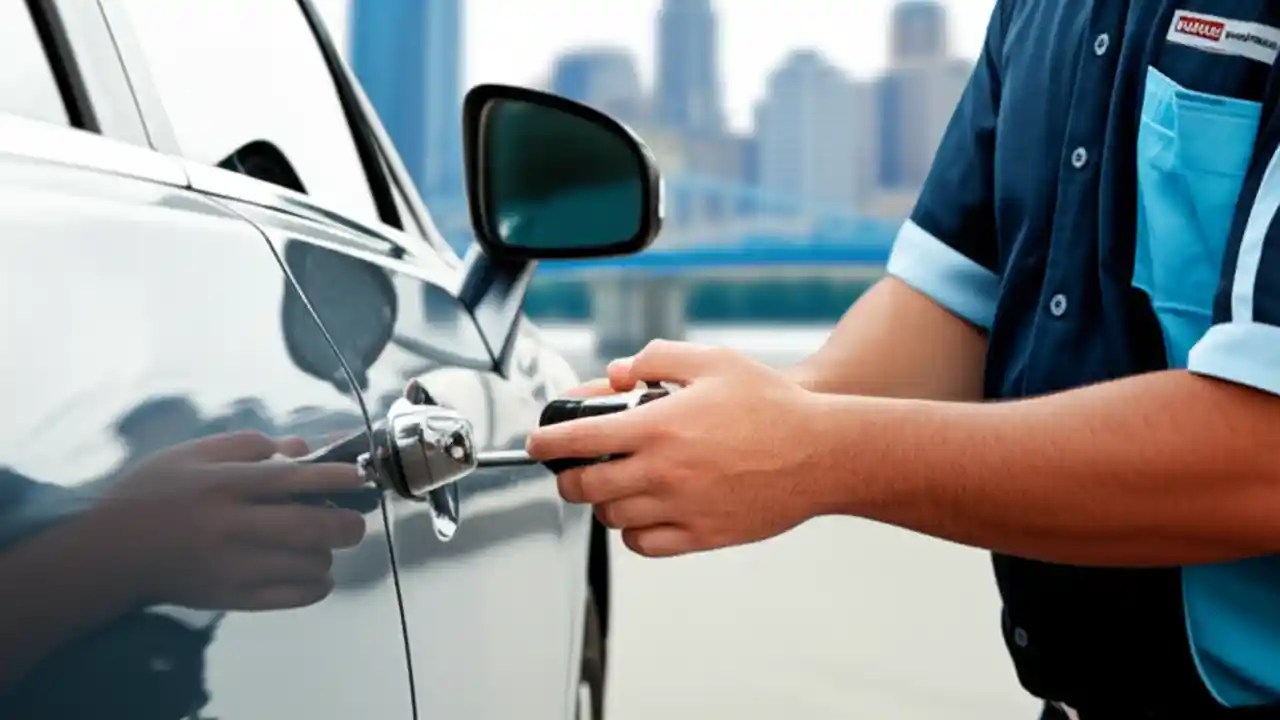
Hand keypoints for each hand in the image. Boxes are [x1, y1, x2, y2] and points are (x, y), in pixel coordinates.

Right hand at [101, 431, 366, 610]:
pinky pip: (292, 598)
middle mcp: (231, 527)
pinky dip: (316, 586)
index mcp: (222, 486)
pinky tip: (314, 573)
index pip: (289, 481)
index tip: (360, 476)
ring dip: (327, 555)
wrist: (110, 554)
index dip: (333, 478)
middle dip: (345, 525)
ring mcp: (233, 568)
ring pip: (307, 566)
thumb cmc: (153, 493)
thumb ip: (251, 447)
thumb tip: (302, 449)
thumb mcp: (194, 454)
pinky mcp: (232, 599)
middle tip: (353, 521)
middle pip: (308, 529)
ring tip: (321, 545)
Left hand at [528, 341, 830, 557]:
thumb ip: (655, 358)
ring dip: (601, 503)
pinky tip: (641, 514)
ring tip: (612, 486)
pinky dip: (632, 532)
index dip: (546, 441)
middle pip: (585, 486)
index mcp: (658, 426)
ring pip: (611, 518)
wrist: (821, 453)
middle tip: (570, 469)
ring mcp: (680, 508)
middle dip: (567, 477)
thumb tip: (615, 374)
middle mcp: (662, 471)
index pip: (579, 439)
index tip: (535, 444)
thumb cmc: (772, 405)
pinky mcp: (701, 535)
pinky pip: (644, 545)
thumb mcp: (712, 361)